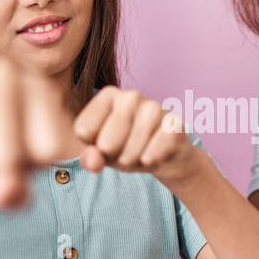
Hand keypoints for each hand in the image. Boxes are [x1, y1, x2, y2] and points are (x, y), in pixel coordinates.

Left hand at [72, 86, 197, 184]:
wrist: (165, 154)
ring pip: (133, 144)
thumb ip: (89, 157)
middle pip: (107, 141)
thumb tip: (93, 162)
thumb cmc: (127, 148)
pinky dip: (152, 157)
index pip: (84, 130)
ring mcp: (155, 108)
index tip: (102, 146)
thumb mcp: (102, 154)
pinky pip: (157, 146)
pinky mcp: (174, 123)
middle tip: (121, 155)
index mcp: (108, 96)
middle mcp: (131, 96)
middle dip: (112, 157)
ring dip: (132, 159)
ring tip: (137, 157)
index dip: (92, 147)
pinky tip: (150, 159)